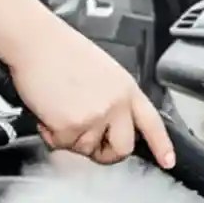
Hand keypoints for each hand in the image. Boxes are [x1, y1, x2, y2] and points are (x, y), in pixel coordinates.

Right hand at [5, 21, 174, 167]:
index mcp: (126, 89)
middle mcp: (116, 104)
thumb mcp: (103, 72)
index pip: (152, 123)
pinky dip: (51, 134)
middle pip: (123, 148)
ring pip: (87, 149)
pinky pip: (63, 145)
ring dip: (70, 138)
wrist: (35, 41)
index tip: (168, 161)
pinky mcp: (73, 125)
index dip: (162, 146)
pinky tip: (47, 112)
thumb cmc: (60, 51)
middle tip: (90, 145)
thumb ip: (113, 99)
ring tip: (60, 111)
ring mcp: (96, 116)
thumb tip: (110, 124)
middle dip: (106, 154)